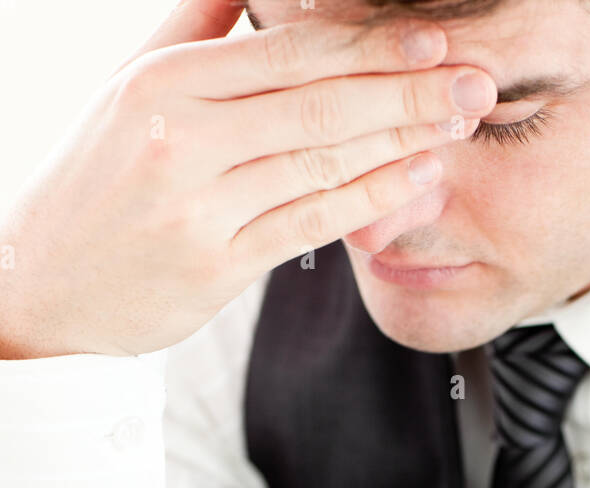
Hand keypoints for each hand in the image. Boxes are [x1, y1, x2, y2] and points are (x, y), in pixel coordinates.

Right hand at [0, 0, 495, 358]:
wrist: (46, 287)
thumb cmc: (95, 182)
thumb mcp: (129, 90)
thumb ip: (193, 31)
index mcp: (163, 85)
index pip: (288, 52)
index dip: (370, 43)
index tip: (434, 35)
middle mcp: (182, 142)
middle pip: (319, 105)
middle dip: (408, 88)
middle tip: (475, 79)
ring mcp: (202, 209)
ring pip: (323, 164)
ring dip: (403, 140)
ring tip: (458, 122)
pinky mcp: (219, 269)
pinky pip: (311, 224)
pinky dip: (370, 199)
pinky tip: (417, 177)